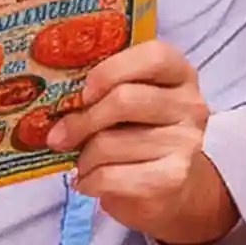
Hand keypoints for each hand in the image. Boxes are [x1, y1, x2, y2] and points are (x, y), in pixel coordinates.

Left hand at [46, 40, 236, 244]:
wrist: (170, 188)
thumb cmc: (139, 133)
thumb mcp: (129, 102)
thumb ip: (104, 89)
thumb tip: (55, 103)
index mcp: (179, 74)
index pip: (153, 56)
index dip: (111, 70)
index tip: (84, 92)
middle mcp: (190, 105)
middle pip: (124, 100)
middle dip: (81, 120)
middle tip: (59, 136)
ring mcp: (185, 143)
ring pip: (110, 143)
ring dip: (83, 157)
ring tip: (81, 162)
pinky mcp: (173, 178)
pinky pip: (111, 176)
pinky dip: (89, 180)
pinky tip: (90, 181)